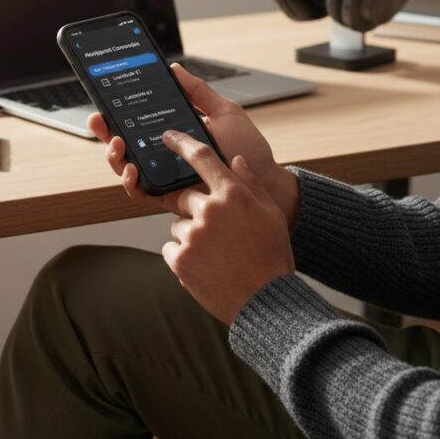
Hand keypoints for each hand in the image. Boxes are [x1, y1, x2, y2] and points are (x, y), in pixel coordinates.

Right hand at [88, 63, 299, 224]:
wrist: (265, 183)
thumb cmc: (248, 149)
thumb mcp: (225, 112)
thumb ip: (198, 92)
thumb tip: (174, 69)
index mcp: (176, 133)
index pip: (139, 120)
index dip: (119, 111)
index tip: (105, 98)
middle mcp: (166, 155)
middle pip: (126, 144)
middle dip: (105, 132)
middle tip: (100, 120)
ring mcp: (166, 176)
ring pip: (127, 168)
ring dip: (114, 157)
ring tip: (117, 144)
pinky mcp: (170, 197)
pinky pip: (142, 193)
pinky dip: (131, 183)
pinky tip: (132, 172)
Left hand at [162, 130, 294, 324]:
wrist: (264, 301)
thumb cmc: (272, 257)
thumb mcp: (271, 214)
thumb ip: (251, 183)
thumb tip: (235, 160)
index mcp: (234, 195)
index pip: (201, 157)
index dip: (181, 143)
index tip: (167, 137)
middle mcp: (210, 210)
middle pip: (186, 196)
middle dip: (195, 209)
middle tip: (217, 232)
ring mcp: (193, 235)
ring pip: (179, 224)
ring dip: (191, 235)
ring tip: (217, 254)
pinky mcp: (180, 259)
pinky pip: (171, 247)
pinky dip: (183, 256)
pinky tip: (206, 266)